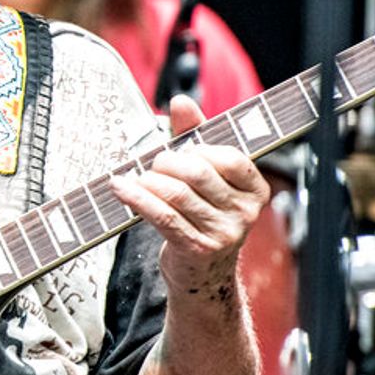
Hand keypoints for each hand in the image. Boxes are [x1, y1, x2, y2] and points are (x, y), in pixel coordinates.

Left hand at [111, 95, 270, 296]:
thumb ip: (196, 135)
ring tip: (136, 178)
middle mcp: (245, 213)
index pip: (228, 157)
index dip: (198, 149)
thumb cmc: (203, 213)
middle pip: (197, 173)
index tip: (180, 151)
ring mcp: (223, 234)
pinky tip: (119, 187)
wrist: (203, 273)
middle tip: (153, 166)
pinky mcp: (196, 249)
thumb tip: (181, 101)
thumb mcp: (207, 176)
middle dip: (166, 162)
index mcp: (255, 189)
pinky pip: (162, 216)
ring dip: (148, 180)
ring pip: (176, 194)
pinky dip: (136, 197)